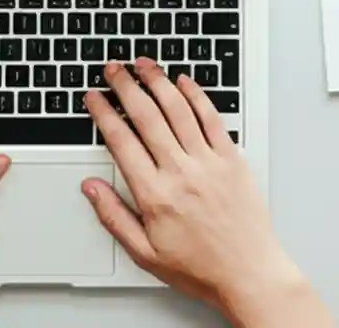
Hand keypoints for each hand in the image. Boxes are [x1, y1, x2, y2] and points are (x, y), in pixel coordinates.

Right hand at [83, 58, 333, 327]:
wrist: (248, 274)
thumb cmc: (200, 267)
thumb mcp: (144, 252)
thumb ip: (113, 216)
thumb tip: (90, 188)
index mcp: (154, 195)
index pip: (120, 141)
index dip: (103, 113)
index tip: (93, 98)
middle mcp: (180, 173)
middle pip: (146, 116)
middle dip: (125, 86)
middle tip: (113, 69)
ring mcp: (208, 163)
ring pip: (178, 110)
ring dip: (158, 82)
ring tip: (144, 65)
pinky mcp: (232, 160)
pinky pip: (212, 119)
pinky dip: (197, 96)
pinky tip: (184, 83)